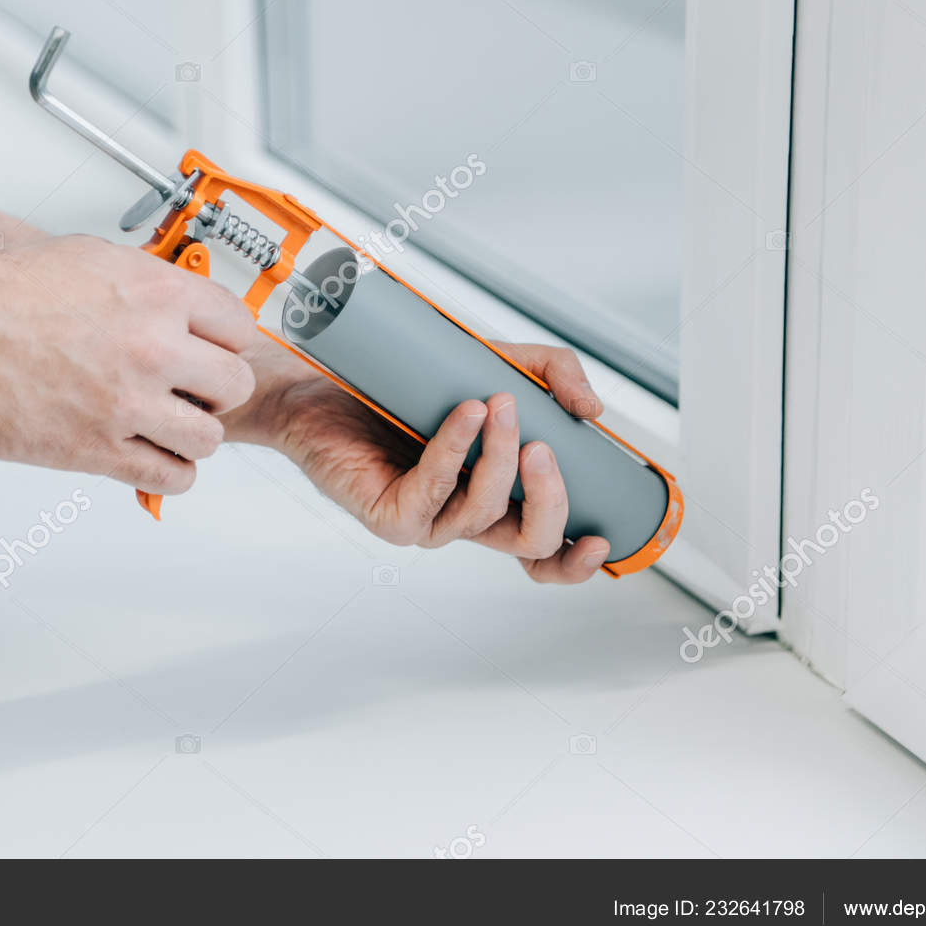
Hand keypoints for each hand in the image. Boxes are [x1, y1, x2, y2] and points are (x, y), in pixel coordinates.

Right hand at [0, 235, 257, 492]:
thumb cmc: (1, 296)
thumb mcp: (91, 260)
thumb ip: (147, 285)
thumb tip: (182, 303)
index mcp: (155, 294)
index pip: (240, 327)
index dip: (226, 342)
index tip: (214, 352)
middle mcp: (152, 347)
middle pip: (235, 384)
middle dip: (215, 390)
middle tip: (191, 391)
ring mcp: (128, 402)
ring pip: (209, 438)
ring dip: (191, 434)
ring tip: (165, 425)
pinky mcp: (99, 449)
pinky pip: (171, 476)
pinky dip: (168, 472)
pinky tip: (150, 455)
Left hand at [228, 340, 611, 582]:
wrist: (322, 380)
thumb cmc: (406, 382)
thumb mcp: (496, 363)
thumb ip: (553, 375)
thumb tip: (593, 411)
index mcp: (495, 499)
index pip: (544, 553)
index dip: (576, 561)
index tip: (603, 538)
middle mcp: (464, 518)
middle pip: (530, 544)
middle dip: (550, 500)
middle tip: (543, 445)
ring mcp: (427, 521)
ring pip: (484, 514)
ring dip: (500, 458)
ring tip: (499, 403)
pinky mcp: (388, 514)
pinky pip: (432, 490)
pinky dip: (455, 449)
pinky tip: (467, 413)